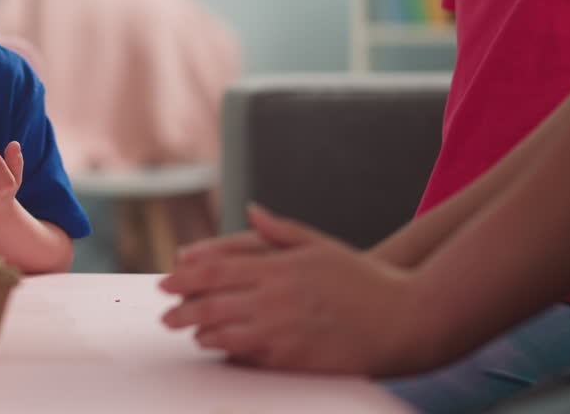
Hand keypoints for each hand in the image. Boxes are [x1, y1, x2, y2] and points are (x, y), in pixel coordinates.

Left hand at [159, 205, 422, 375]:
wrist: (404, 320)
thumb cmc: (365, 281)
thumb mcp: (321, 245)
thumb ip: (280, 231)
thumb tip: (251, 210)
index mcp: (279, 267)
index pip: (216, 270)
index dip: (185, 277)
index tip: (167, 281)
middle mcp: (276, 298)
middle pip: (212, 304)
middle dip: (182, 309)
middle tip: (165, 314)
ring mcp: (283, 330)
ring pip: (224, 333)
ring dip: (200, 332)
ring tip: (188, 331)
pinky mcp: (294, 358)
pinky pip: (249, 357)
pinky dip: (227, 352)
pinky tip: (218, 348)